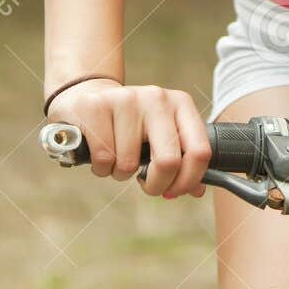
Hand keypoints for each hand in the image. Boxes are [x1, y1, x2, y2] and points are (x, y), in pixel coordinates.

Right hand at [43, 81, 212, 199]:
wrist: (89, 98)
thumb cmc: (131, 125)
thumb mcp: (161, 134)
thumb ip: (182, 160)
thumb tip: (197, 190)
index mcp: (180, 103)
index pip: (200, 150)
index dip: (189, 180)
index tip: (175, 191)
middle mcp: (156, 98)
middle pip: (168, 161)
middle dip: (156, 185)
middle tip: (147, 185)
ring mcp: (126, 100)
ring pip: (129, 164)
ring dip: (121, 174)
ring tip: (117, 158)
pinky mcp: (95, 107)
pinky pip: (104, 159)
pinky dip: (102, 168)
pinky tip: (100, 153)